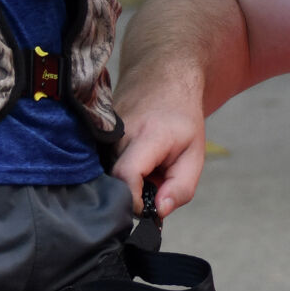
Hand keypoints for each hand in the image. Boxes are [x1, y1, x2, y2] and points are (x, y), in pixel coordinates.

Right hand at [109, 78, 206, 216]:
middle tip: (153, 182)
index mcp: (147, 136)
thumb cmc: (182, 118)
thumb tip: (159, 212)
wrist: (164, 78)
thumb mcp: (194, 155)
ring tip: (145, 166)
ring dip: (127, 179)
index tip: (146, 206)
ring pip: (107, 172)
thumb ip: (181, 188)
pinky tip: (133, 157)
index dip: (133, 201)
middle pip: (114, 180)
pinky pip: (102, 161)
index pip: (126, 176)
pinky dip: (119, 167)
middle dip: (133, 192)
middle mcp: (119, 133)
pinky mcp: (95, 132)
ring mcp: (103, 131)